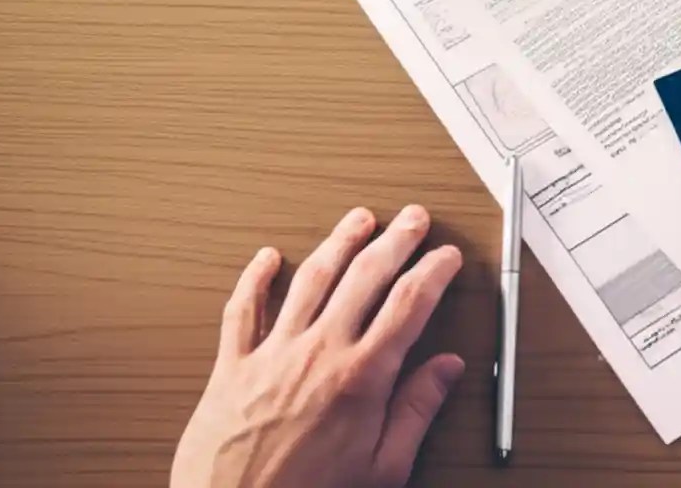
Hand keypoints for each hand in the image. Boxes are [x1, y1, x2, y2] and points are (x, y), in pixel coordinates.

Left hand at [171, 205, 463, 487]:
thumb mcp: (384, 468)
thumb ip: (417, 410)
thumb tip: (447, 369)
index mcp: (362, 377)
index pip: (410, 304)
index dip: (434, 271)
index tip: (447, 256)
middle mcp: (320, 352)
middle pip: (366, 276)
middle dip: (396, 240)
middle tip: (413, 218)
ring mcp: (274, 352)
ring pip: (312, 278)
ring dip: (339, 241)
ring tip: (359, 218)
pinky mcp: (233, 365)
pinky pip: (243, 308)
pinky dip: (255, 277)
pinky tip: (268, 257)